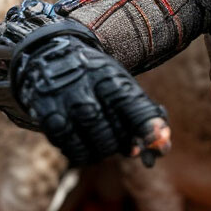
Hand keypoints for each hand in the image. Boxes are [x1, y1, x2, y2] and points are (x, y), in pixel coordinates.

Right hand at [16, 35, 170, 166]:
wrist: (54, 57)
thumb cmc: (97, 78)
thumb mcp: (121, 83)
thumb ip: (143, 114)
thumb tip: (162, 151)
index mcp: (110, 77)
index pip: (132, 105)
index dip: (145, 127)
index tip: (155, 141)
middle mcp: (86, 89)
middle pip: (110, 132)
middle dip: (121, 144)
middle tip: (125, 144)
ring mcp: (64, 103)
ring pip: (90, 143)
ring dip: (103, 151)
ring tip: (106, 145)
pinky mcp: (48, 115)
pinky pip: (69, 147)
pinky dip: (81, 152)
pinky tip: (85, 145)